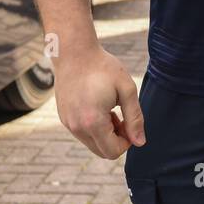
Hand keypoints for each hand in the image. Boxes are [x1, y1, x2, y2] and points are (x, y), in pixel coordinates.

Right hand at [52, 42, 143, 158]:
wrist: (74, 52)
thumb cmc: (103, 68)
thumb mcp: (126, 89)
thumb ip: (135, 118)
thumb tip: (140, 142)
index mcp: (93, 122)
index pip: (113, 151)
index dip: (127, 141)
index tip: (130, 121)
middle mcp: (77, 127)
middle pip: (102, 152)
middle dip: (116, 139)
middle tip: (122, 116)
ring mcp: (68, 123)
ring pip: (92, 144)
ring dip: (105, 133)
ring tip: (110, 109)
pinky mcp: (63, 118)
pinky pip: (82, 133)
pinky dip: (93, 127)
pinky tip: (98, 106)